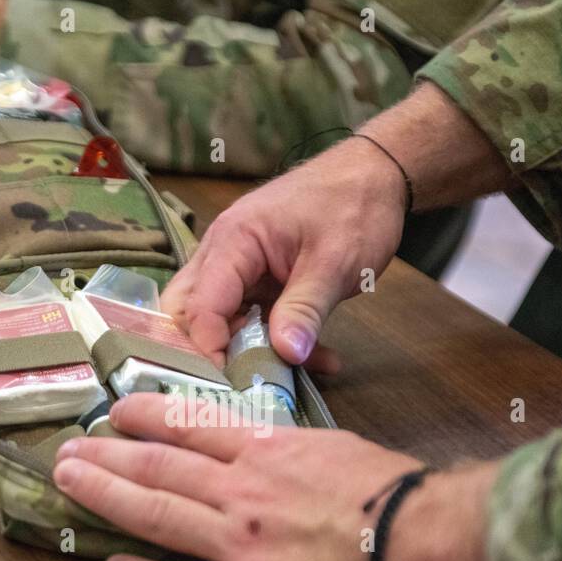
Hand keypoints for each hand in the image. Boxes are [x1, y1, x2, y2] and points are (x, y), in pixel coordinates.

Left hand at [51, 393, 505, 560]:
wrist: (419, 542)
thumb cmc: (395, 495)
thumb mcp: (336, 448)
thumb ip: (289, 451)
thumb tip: (263, 450)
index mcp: (267, 451)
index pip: (190, 427)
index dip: (145, 416)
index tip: (116, 411)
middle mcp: (241, 492)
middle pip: (157, 467)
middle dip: (106, 455)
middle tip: (68, 450)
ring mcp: (237, 545)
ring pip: (155, 515)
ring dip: (106, 497)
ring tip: (71, 486)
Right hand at [161, 135, 407, 369]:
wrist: (375, 176)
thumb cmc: (353, 206)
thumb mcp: (335, 262)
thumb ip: (306, 309)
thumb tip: (286, 354)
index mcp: (233, 241)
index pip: (199, 306)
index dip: (209, 349)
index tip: (233, 383)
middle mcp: (223, 253)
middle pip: (186, 312)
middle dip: (208, 352)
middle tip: (243, 384)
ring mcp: (237, 267)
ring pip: (217, 320)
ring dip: (247, 351)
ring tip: (288, 375)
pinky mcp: (256, 280)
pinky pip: (250, 318)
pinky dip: (274, 342)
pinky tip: (315, 359)